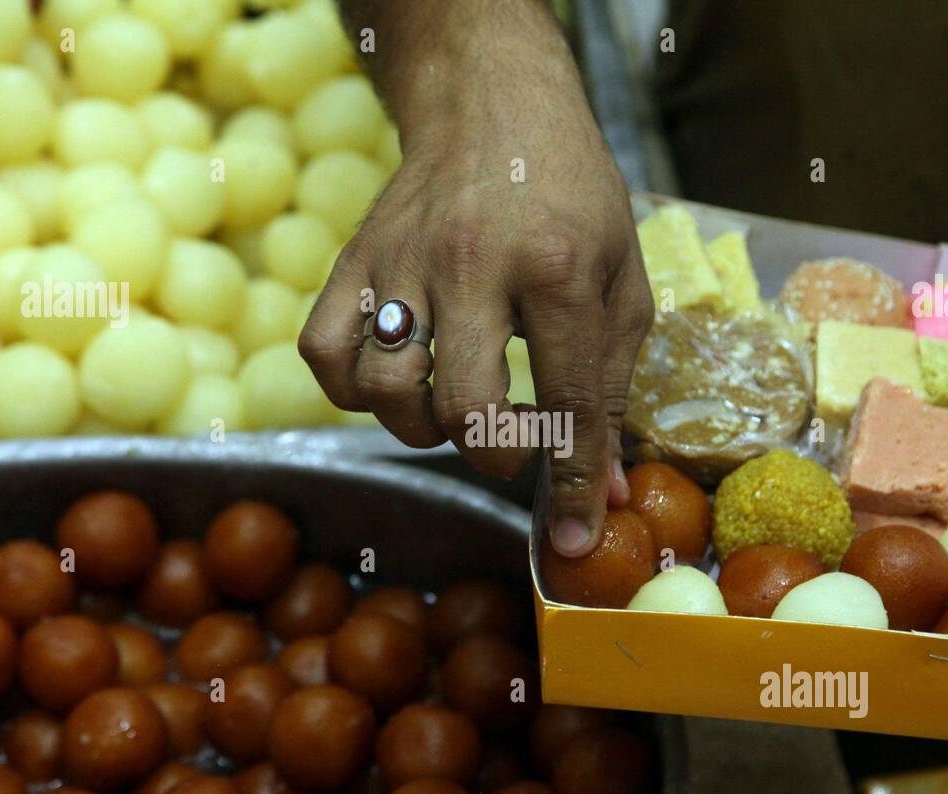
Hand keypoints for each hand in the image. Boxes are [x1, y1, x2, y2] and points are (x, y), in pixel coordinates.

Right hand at [301, 0, 653, 556]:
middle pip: (464, 408)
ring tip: (453, 404)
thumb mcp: (621, 280)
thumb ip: (611, 386)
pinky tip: (396, 378)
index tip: (571, 535)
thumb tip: (599, 492)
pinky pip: (325, 353)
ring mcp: (401, 261)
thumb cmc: (571, 197)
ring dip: (421, 427)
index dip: (572, 481)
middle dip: (494, 456)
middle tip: (511, 444)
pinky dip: (354, 390)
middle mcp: (472, 264)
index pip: (566, 401)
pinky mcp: (353, 260)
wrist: (493, 105)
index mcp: (559, 267)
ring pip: (382, 390)